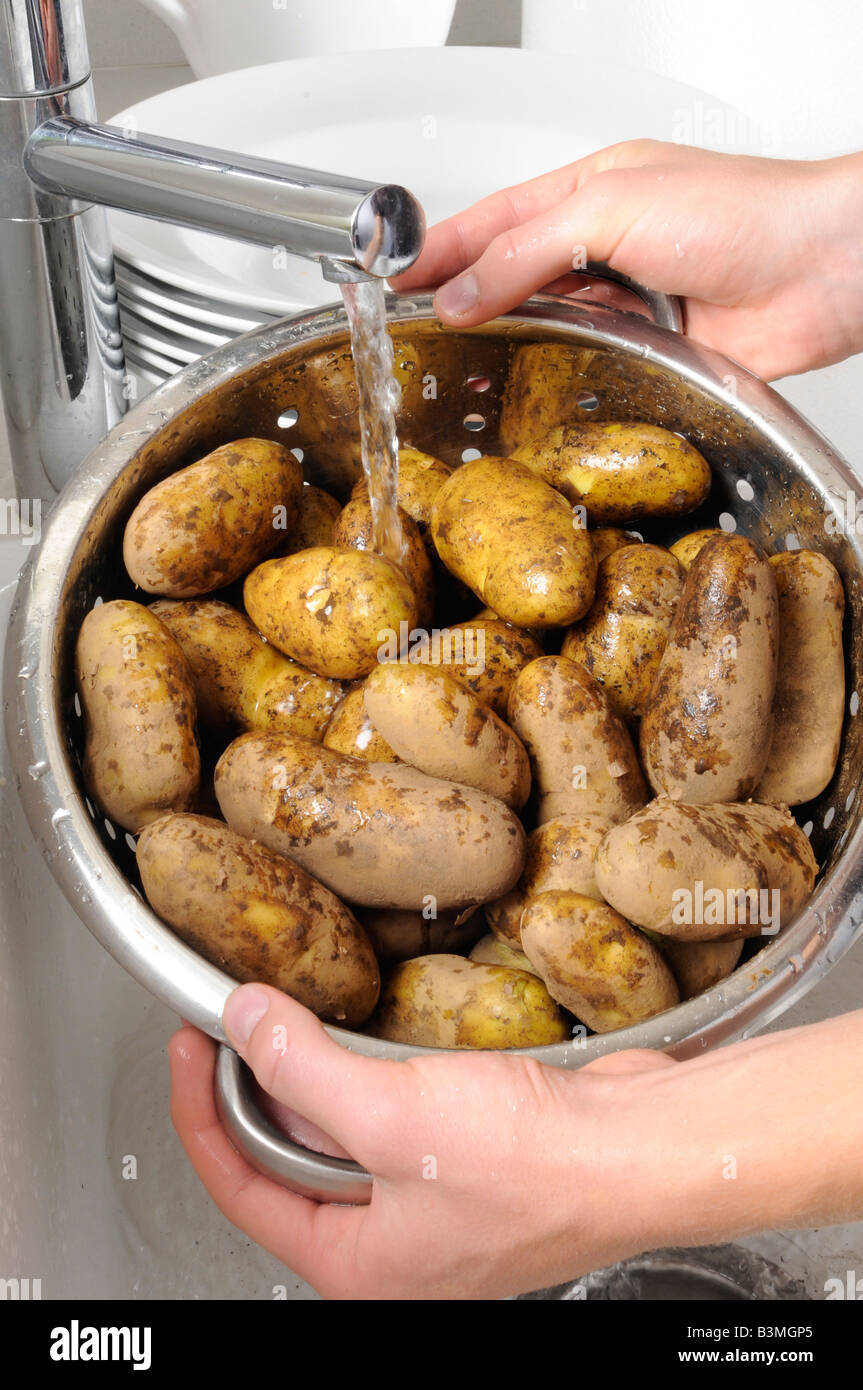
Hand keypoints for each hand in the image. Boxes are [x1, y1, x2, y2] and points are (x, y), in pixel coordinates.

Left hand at [170, 986, 862, 1299]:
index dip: (202, 1110)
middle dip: (265, 1085)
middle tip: (243, 1014)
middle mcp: (392, 1245)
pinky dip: (377, 1071)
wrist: (647, 1149)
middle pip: (292, 1156)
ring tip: (304, 1016)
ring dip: (324, 1073)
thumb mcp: (391, 1116)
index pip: (241, 1187)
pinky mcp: (468, 1156)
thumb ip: (303, 1070)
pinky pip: (397, 1111)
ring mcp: (432, 1201)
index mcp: (358, 1267)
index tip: (189, 1045)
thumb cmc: (541, 1172)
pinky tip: (377, 1033)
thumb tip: (246, 1023)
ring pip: (346, 1129)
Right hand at [392, 140, 862, 380]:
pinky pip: (586, 363)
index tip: (392, 274)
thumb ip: (527, 251)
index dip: (440, 247)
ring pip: (546, 321)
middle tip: (412, 324)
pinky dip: (554, 370)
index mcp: (591, 189)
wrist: (820, 271)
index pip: (494, 219)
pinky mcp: (651, 348)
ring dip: (505, 337)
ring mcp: (628, 298)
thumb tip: (463, 292)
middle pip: (513, 272)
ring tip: (454, 357)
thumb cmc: (744, 213)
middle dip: (463, 296)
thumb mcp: (610, 209)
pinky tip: (526, 380)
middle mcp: (606, 243)